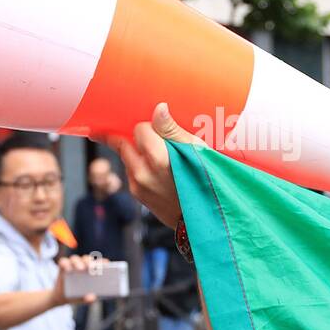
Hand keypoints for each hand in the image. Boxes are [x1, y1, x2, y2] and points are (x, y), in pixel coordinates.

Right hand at [50, 254, 97, 306]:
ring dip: (78, 262)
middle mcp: (82, 265)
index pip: (97, 263)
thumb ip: (89, 299)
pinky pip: (63, 262)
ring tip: (81, 269)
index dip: (102, 262)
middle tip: (91, 268)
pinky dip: (66, 264)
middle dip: (90, 262)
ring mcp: (72, 265)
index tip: (106, 263)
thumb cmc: (77, 296)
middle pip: (87, 259)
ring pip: (75, 259)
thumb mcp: (84, 299)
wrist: (62, 298)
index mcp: (91, 271)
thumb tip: (93, 297)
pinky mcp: (62, 267)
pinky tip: (68, 270)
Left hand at [105, 102, 203, 228]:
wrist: (204, 221)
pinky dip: (139, 167)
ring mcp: (138, 185)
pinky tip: (156, 170)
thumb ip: (173, 130)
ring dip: (134, 152)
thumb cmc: (206, 182)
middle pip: (123, 142)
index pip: (139, 128)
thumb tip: (159, 108)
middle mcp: (142, 171)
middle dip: (132, 137)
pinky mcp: (138, 195)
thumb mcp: (197, 152)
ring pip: (126, 158)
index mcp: (158, 157)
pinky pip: (131, 173)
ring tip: (156, 154)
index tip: (159, 128)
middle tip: (143, 134)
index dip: (150, 126)